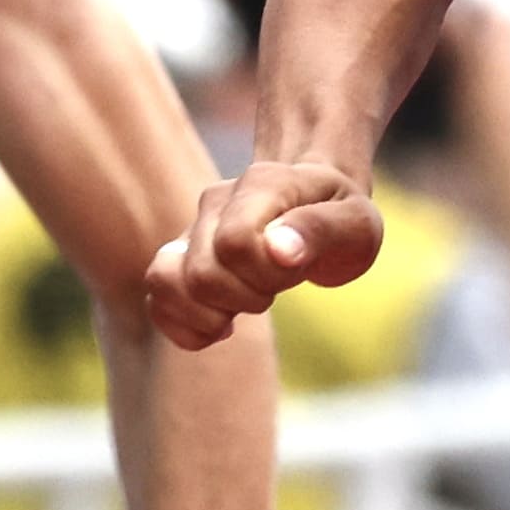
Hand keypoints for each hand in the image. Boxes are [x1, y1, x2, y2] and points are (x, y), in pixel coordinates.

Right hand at [147, 160, 384, 347]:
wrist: (318, 206)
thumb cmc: (340, 218)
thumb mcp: (355, 224)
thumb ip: (319, 230)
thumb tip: (278, 251)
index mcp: (261, 184)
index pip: (236, 242)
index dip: (265, 273)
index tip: (294, 270)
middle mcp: (215, 202)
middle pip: (202, 272)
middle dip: (246, 298)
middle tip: (275, 288)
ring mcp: (191, 230)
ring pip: (163, 282)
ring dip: (209, 313)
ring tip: (242, 308)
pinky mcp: (178, 259)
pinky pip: (155, 300)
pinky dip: (185, 326)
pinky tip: (221, 325)